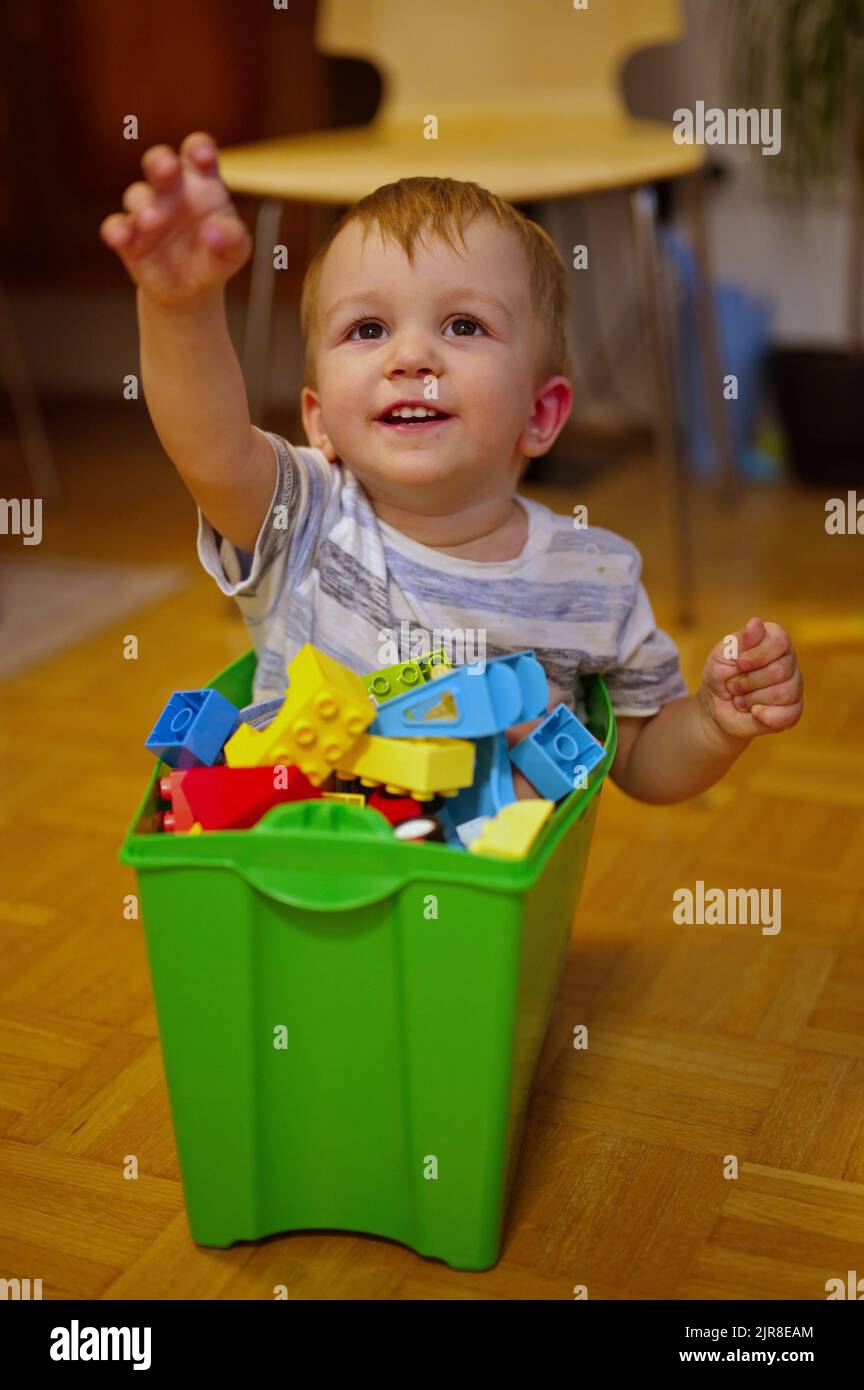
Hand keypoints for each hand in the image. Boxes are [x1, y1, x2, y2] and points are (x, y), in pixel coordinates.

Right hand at [99, 132, 251, 306]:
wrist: (192, 291)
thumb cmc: (216, 256)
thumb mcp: (235, 250)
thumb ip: (233, 238)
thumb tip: (213, 232)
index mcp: (202, 181)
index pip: (198, 153)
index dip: (199, 148)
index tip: (203, 155)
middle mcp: (171, 190)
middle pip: (160, 163)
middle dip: (161, 162)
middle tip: (166, 168)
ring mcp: (146, 210)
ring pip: (138, 195)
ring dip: (143, 204)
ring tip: (151, 221)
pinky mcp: (128, 237)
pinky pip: (116, 226)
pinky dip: (117, 230)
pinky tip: (121, 237)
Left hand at [700, 616, 802, 740]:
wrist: (715, 707)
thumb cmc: (720, 675)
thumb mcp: (722, 654)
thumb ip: (741, 639)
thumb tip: (756, 622)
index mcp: (774, 641)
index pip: (780, 641)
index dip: (757, 655)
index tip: (739, 663)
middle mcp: (789, 661)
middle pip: (780, 670)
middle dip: (748, 681)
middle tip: (734, 685)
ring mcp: (794, 686)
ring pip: (784, 693)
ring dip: (753, 698)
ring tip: (741, 698)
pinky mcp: (792, 710)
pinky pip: (788, 714)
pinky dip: (764, 715)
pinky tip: (754, 712)